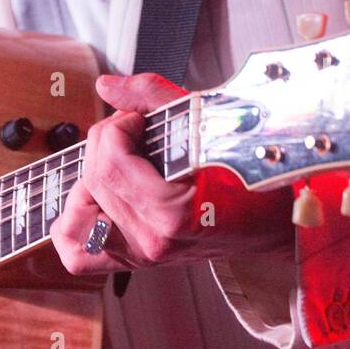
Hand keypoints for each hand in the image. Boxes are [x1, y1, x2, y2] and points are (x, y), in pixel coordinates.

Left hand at [49, 71, 295, 276]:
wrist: (275, 220)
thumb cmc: (251, 174)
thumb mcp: (207, 120)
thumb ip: (151, 97)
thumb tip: (106, 86)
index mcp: (171, 211)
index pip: (109, 159)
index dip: (117, 125)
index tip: (139, 119)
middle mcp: (152, 239)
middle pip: (92, 179)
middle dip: (104, 143)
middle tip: (131, 132)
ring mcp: (142, 256)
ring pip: (76, 214)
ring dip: (87, 180)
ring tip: (114, 165)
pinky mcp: (137, 261)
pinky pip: (79, 253)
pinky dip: (74, 225)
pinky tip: (96, 199)